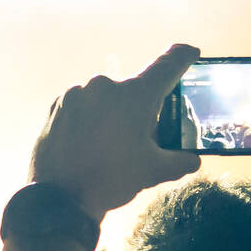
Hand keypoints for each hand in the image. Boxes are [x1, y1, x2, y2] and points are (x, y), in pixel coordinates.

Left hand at [29, 45, 201, 222]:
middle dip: (141, 108)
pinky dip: (91, 119)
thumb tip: (192, 159)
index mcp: (135, 95)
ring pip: (106, 98)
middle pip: (133, 89)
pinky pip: (83, 105)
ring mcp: (77, 93)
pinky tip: (89, 143)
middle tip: (140, 137)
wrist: (59, 199)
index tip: (190, 52)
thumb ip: (180, 160)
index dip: (182, 57)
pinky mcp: (57, 105)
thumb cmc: (111, 180)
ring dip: (112, 114)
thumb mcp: (154, 171)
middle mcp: (105, 85)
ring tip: (110, 146)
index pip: (167, 65)